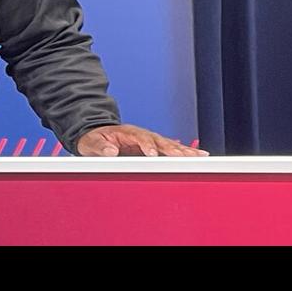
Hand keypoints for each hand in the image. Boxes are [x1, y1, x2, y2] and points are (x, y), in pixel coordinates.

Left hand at [76, 124, 208, 156]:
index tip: (151, 153)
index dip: (146, 145)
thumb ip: (100, 147)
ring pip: (170, 145)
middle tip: (183, 157)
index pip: (139, 138)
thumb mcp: (91, 143)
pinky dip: (186, 152)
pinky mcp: (155, 146)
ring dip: (184, 151)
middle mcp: (142, 135)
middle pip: (160, 141)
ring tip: (200, 156)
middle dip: (171, 149)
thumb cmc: (94, 139)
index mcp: (127, 133)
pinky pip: (172, 149)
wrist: (98, 135)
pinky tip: (200, 155)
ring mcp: (150, 140)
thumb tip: (111, 151)